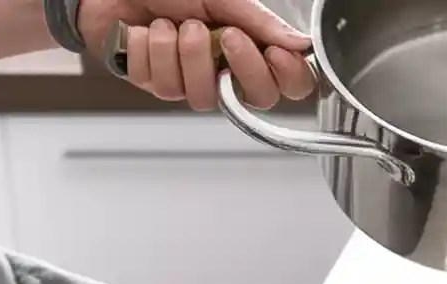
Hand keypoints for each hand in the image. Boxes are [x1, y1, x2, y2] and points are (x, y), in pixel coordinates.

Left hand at [76, 0, 315, 109]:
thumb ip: (262, 23)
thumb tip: (301, 44)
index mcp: (249, 50)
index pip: (288, 85)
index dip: (288, 76)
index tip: (275, 52)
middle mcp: (224, 72)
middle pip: (253, 99)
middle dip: (239, 65)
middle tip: (224, 33)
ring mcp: (188, 83)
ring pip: (201, 97)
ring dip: (183, 53)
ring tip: (170, 23)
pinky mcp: (152, 84)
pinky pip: (160, 84)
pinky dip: (150, 48)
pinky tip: (145, 31)